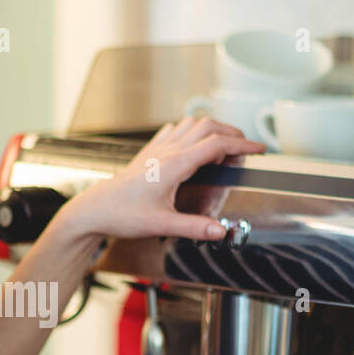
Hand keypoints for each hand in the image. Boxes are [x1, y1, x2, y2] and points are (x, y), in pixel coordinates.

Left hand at [62, 115, 264, 242]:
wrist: (95, 209)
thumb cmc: (122, 214)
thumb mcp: (163, 224)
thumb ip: (195, 227)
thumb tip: (220, 231)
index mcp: (175, 164)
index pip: (216, 144)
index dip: (242, 144)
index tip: (259, 148)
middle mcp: (167, 151)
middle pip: (208, 126)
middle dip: (232, 132)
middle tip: (246, 146)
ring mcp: (156, 149)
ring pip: (191, 123)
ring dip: (212, 128)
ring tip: (225, 143)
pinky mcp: (148, 152)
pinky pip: (174, 130)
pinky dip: (191, 130)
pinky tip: (193, 143)